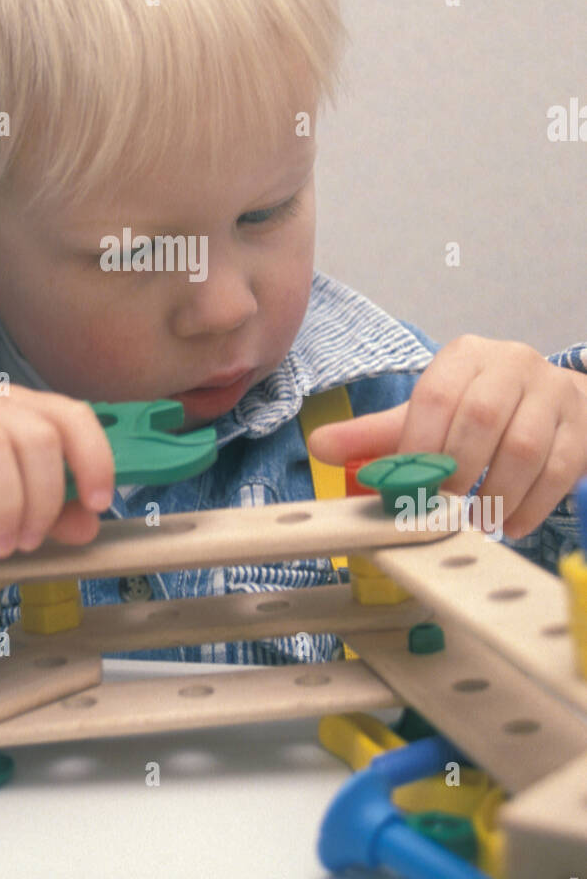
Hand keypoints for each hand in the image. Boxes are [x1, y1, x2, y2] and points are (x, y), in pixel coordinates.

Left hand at [306, 336, 586, 539]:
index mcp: (465, 355)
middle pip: (481, 418)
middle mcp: (512, 362)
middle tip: (443, 506)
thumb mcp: (426, 415)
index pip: (435, 395)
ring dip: (494, 493)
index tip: (410, 485)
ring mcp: (553, 392)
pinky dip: (530, 505)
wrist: (551, 403)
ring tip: (476, 521)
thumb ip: (373, 434)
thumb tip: (318, 445)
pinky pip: (558, 469)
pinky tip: (509, 523)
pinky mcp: (581, 425)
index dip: (419, 446)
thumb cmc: (477, 411)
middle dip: (457, 471)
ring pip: (524, 446)